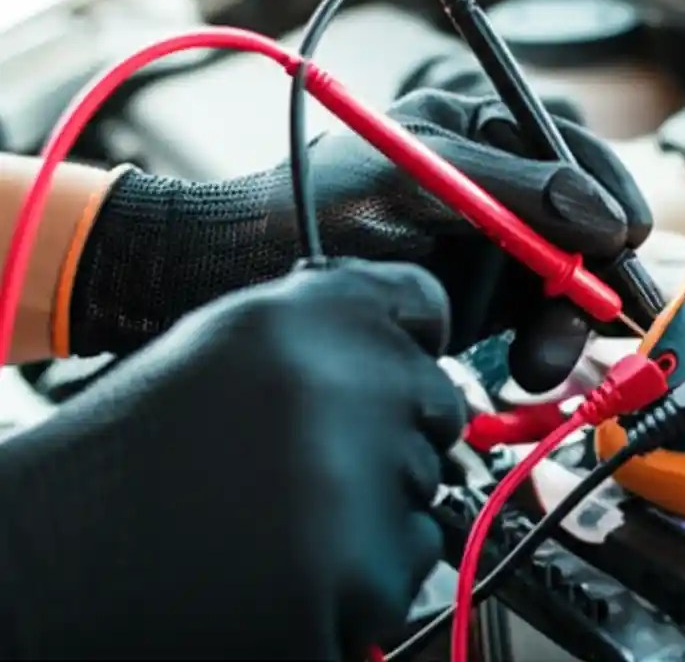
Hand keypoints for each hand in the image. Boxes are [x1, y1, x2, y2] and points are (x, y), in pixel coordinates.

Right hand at [0, 260, 463, 658]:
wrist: (52, 559)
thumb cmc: (129, 454)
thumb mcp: (226, 346)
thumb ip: (330, 332)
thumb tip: (418, 343)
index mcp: (312, 312)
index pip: (424, 305)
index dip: (413, 344)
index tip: (400, 370)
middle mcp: (350, 381)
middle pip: (435, 406)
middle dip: (389, 438)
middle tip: (300, 469)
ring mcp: (363, 480)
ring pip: (424, 489)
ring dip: (372, 509)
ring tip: (273, 519)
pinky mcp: (365, 572)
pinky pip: (408, 562)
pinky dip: (364, 574)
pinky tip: (282, 567)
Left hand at [69, 90, 651, 357]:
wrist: (236, 280)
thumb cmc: (311, 208)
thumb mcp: (414, 183)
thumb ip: (511, 192)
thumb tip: (603, 217)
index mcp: (479, 135)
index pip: (570, 154)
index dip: (609, 195)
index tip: (627, 238)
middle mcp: (495, 191)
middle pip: (580, 229)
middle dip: (587, 280)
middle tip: (594, 318)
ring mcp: (489, 250)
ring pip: (564, 286)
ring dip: (564, 328)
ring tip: (537, 367)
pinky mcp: (478, 305)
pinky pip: (534, 325)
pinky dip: (541, 350)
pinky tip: (527, 371)